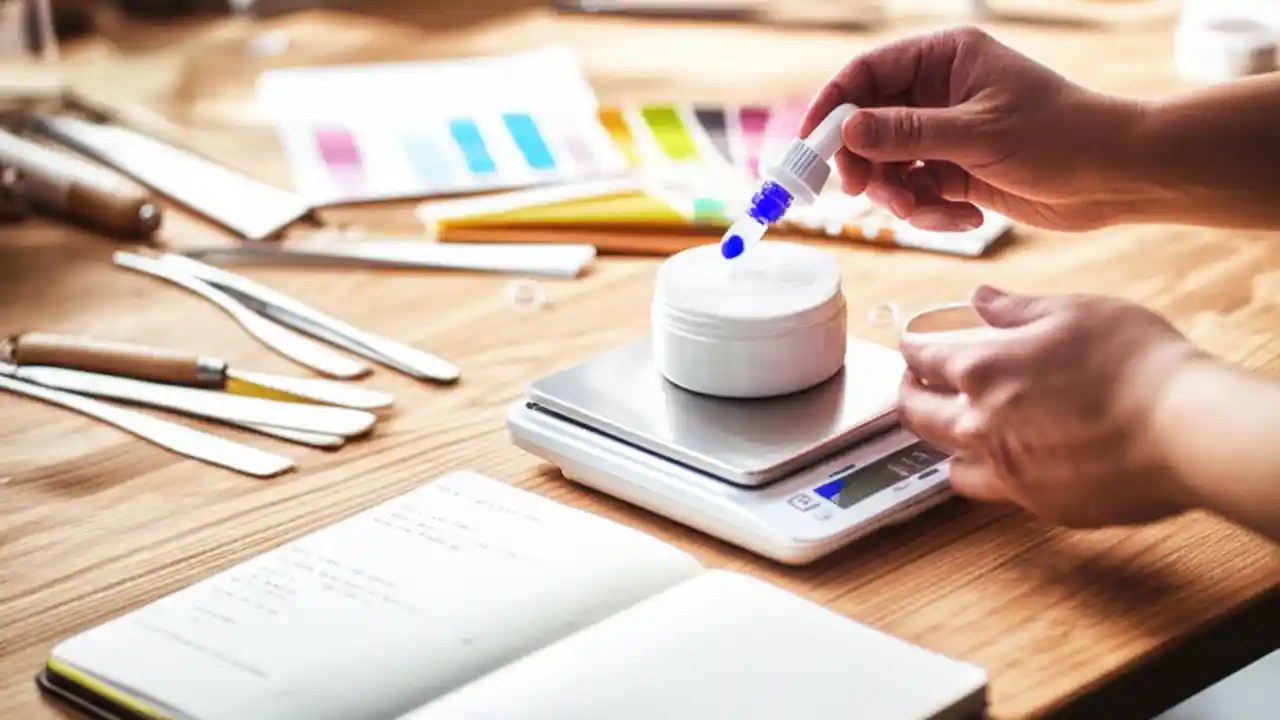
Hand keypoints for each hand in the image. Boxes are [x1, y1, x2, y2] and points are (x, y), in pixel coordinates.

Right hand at [801, 26, 1154, 231]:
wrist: (1115, 178)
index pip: (865, 74)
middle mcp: (939, 92)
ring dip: (902, 196)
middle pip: (868, 126)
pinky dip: (929, 211)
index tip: (811, 147)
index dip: (832, 108)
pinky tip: (964, 216)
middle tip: (867, 194)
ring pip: (888, 166)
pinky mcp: (955, 170)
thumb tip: (848, 129)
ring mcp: (945, 133)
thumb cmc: (1061, 136)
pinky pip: (915, 192)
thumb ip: (907, 133)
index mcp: (944, 59)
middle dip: (868, 165)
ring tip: (933, 211)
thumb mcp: (977, 133)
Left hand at [898, 286, 1202, 527]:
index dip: (912, 349)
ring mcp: (1005, 470)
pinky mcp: (1036, 504)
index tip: (911, 346)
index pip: (922, 359)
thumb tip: (981, 298)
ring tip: (952, 428)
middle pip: (917, 414)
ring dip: (944, 442)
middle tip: (914, 386)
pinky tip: (1004, 461)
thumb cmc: (1134, 362)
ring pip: (947, 461)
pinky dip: (987, 474)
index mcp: (981, 369)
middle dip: (909, 395)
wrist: (1184, 429)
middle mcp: (979, 423)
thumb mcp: (1073, 312)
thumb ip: (1017, 309)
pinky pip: (992, 492)